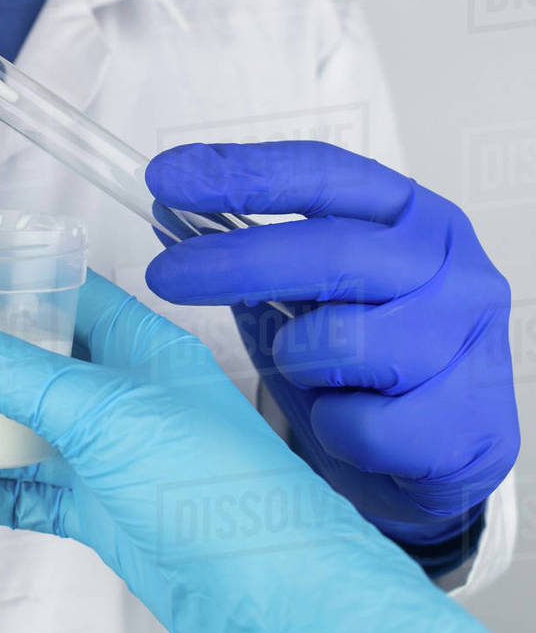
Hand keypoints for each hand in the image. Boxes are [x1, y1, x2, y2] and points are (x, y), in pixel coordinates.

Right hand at [0, 272, 500, 632]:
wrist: (271, 597)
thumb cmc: (219, 489)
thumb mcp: (96, 410)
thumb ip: (4, 370)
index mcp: (141, 349)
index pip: (67, 296)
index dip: (10, 285)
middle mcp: (128, 398)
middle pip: (36, 368)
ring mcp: (117, 460)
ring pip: (28, 436)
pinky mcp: (109, 515)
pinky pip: (41, 498)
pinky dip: (0, 494)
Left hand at [144, 141, 518, 545]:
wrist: (442, 461)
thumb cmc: (367, 369)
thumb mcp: (303, 301)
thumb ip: (249, 257)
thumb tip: (169, 215)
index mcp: (412, 218)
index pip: (323, 174)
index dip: (240, 171)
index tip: (167, 175)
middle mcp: (452, 267)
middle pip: (331, 250)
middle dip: (235, 262)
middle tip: (164, 274)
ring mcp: (467, 342)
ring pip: (340, 342)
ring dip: (298, 362)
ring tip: (313, 376)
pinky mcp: (464, 419)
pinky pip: (358, 422)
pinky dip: (332, 426)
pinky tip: (352, 424)